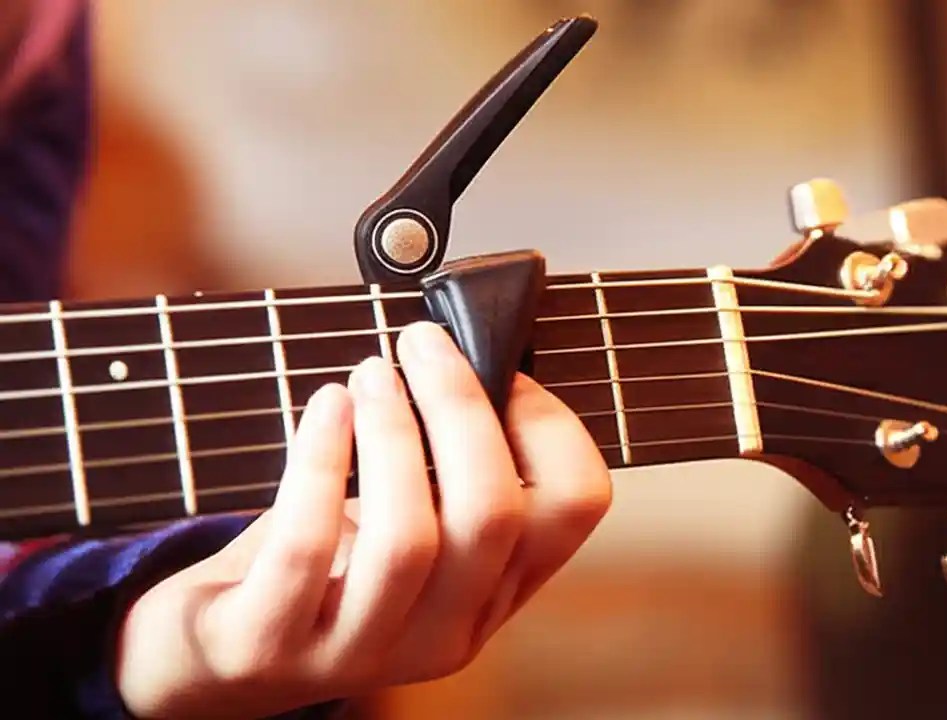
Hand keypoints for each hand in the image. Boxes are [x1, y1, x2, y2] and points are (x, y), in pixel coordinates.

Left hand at [115, 322, 611, 718]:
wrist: (219, 658)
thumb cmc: (322, 566)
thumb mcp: (412, 527)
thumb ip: (450, 471)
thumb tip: (469, 360)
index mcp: (494, 592)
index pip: (574, 508)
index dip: (548, 423)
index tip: (502, 370)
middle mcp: (447, 631)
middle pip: (493, 514)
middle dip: (460, 407)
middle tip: (423, 344)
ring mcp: (361, 650)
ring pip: (408, 537)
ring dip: (392, 430)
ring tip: (371, 372)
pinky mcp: (273, 645)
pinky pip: (307, 545)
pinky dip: (320, 458)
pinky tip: (326, 406)